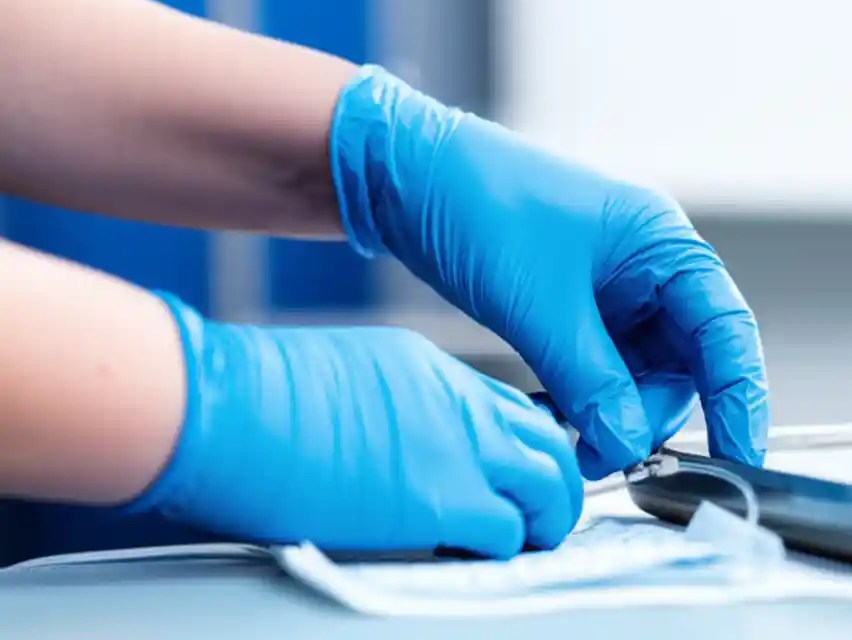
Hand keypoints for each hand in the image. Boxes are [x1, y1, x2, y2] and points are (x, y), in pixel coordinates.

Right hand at [126, 293, 581, 556]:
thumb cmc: (248, 395)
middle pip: (548, 439)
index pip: (509, 406)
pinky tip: (476, 558)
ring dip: (546, 519)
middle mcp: (457, 401)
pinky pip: (508, 532)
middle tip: (543, 514)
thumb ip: (387, 410)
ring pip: (550, 485)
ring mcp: (457, 447)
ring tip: (526, 543)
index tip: (522, 473)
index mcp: (429, 368)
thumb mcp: (340, 377)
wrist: (220, 405)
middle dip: (556, 481)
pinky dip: (505, 552)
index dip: (525, 445)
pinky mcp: (442, 501)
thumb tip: (394, 448)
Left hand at [329, 66, 769, 478]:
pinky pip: (604, 372)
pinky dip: (589, 403)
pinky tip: (559, 417)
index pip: (726, 330)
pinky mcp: (578, 311)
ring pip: (643, 375)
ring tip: (576, 438)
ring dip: (617, 415)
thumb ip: (592, 381)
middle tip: (612, 451)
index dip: (741, 399)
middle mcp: (650, 267)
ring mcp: (614, 291)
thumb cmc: (478, 200)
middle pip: (688, 363)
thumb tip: (628, 443)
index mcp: (662, 243)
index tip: (740, 458)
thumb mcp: (539, 303)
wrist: (405, 175)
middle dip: (653, 414)